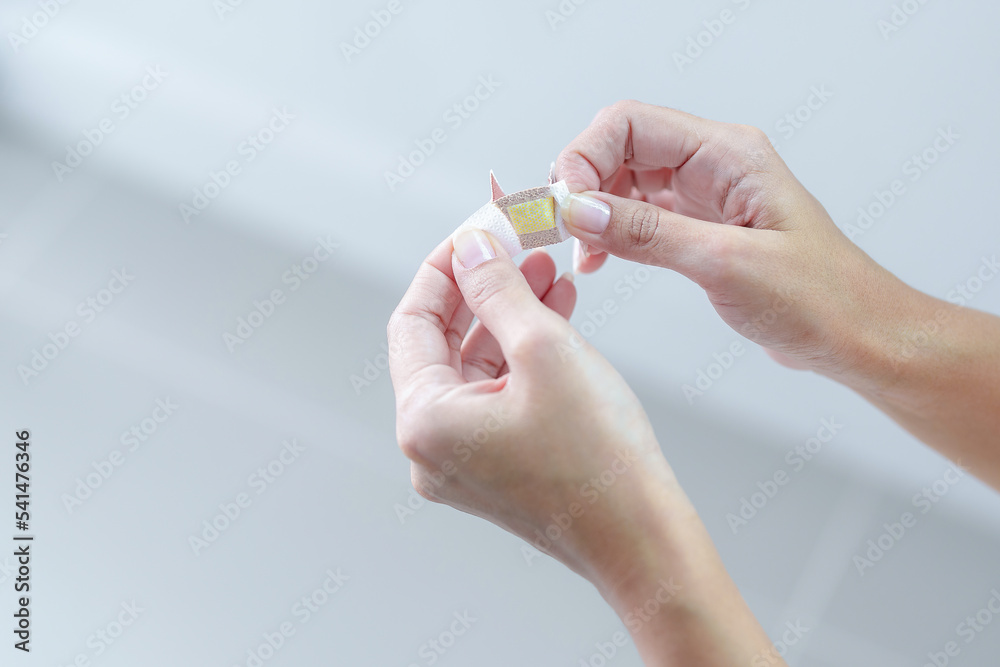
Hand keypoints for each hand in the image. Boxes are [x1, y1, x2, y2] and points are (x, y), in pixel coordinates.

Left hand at [387, 230, 679, 585]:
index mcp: (425, 422)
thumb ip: (497, 289)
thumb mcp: (544, 349)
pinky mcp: (496, 467)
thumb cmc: (599, 458)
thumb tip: (471, 247)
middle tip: (515, 243)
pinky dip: (521, 354)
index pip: (413, 321)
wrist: (644, 540)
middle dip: (482, 287)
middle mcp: (432, 447)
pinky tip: (554, 314)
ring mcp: (463, 462)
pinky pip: (497, 394)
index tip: (476, 230)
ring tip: (545, 270)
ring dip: (507, 315)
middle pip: (444, 343)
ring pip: (476, 366)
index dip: (444, 267)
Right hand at [555, 100, 911, 381]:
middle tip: (561, 228)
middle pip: (622, 147)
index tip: (564, 205)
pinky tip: (600, 260)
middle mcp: (714, 165)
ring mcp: (707, 196)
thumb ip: (647, 232)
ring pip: (626, 181)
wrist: (857, 335)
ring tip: (581, 252)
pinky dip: (612, 233)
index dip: (585, 157)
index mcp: (728, 154)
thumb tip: (580, 210)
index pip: (631, 124)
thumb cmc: (819, 298)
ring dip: (593, 210)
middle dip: (582, 183)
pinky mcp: (702, 228)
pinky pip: (641, 214)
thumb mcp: (725, 263)